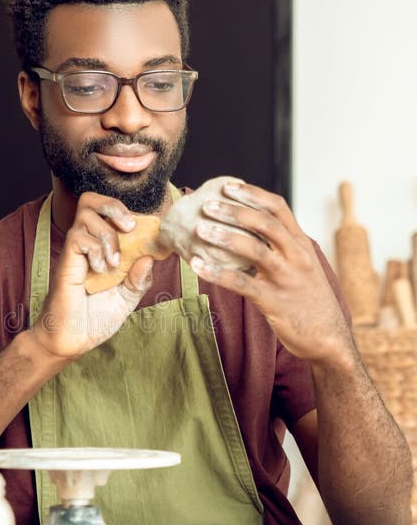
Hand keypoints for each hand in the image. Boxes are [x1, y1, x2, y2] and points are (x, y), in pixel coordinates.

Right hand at [31, 192, 153, 359]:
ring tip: (114, 262)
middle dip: (114, 206)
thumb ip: (139, 280)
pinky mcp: (66, 263)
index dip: (128, 213)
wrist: (71, 341)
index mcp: (100, 249)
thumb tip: (150, 257)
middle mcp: (86, 245)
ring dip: (108, 234)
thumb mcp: (126, 300)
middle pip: (90, 200)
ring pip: (86, 213)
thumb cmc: (94, 320)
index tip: (145, 231)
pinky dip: (96, 249)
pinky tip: (102, 270)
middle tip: (129, 227)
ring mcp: (74, 253)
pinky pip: (79, 237)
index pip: (108, 213)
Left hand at [188, 181, 353, 362]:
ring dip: (223, 236)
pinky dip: (217, 272)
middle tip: (207, 204)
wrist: (328, 338)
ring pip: (253, 249)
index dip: (252, 194)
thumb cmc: (309, 301)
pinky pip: (241, 283)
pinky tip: (197, 265)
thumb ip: (282, 248)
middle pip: (264, 223)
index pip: (278, 208)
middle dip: (234, 210)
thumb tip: (250, 231)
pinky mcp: (274, 301)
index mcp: (301, 244)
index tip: (228, 186)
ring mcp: (286, 278)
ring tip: (199, 229)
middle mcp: (296, 256)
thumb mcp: (302, 267)